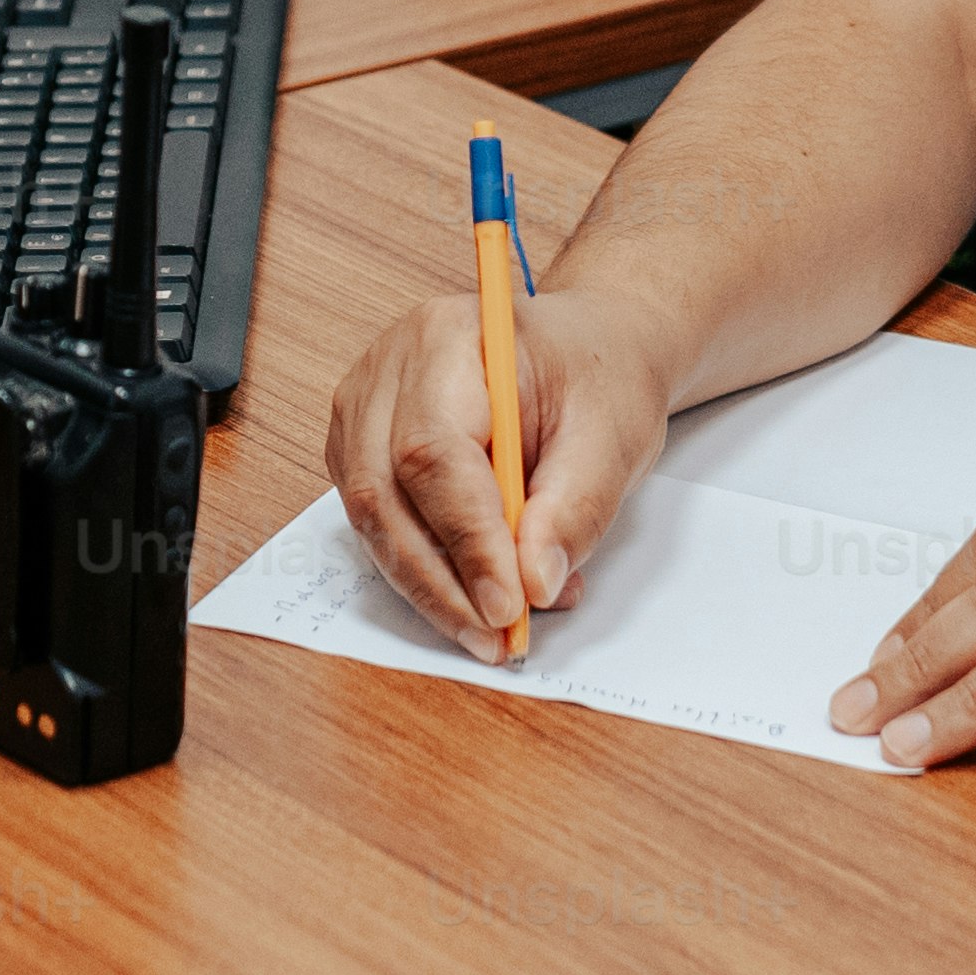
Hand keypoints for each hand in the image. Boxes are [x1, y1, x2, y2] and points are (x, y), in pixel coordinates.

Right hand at [325, 271, 676, 655]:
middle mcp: (387, 369)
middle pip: (382, 490)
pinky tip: (477, 587)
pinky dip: (423, 569)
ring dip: (429, 585)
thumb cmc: (597, 379)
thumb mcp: (615, 436)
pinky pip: (375, 524)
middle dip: (439, 581)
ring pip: (370, 517)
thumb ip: (576, 508)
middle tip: (497, 636)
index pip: (431, 451)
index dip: (466, 538)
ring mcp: (362, 409)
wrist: (584, 355)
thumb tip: (534, 584)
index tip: (508, 604)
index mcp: (447, 338)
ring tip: (494, 626)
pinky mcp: (360, 448)